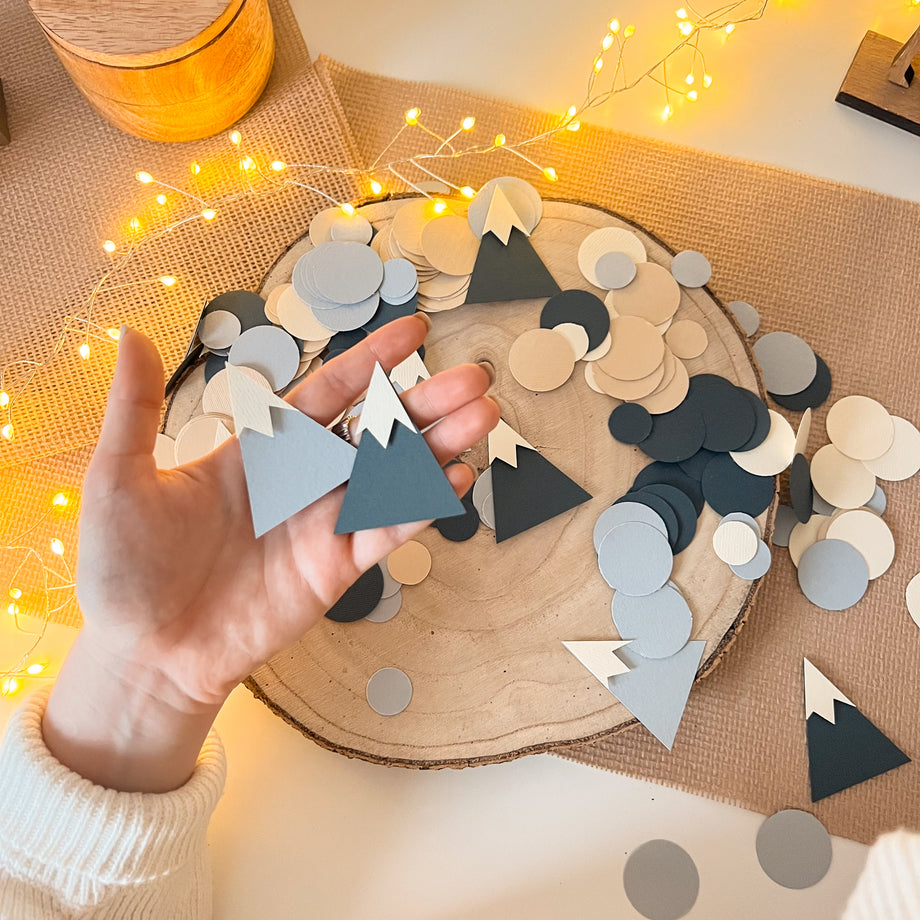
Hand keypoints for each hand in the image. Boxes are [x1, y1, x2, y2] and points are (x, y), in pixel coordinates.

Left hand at [43, 315, 498, 790]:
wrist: (145, 654)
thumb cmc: (124, 568)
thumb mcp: (120, 478)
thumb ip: (136, 408)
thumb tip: (131, 334)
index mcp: (262, 451)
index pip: (327, 393)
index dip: (370, 361)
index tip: (413, 331)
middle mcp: (303, 481)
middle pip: (377, 429)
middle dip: (425, 401)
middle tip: (474, 376)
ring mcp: (324, 523)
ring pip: (394, 475)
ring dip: (439, 444)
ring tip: (483, 414)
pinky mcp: (336, 568)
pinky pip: (388, 529)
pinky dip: (422, 504)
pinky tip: (456, 476)